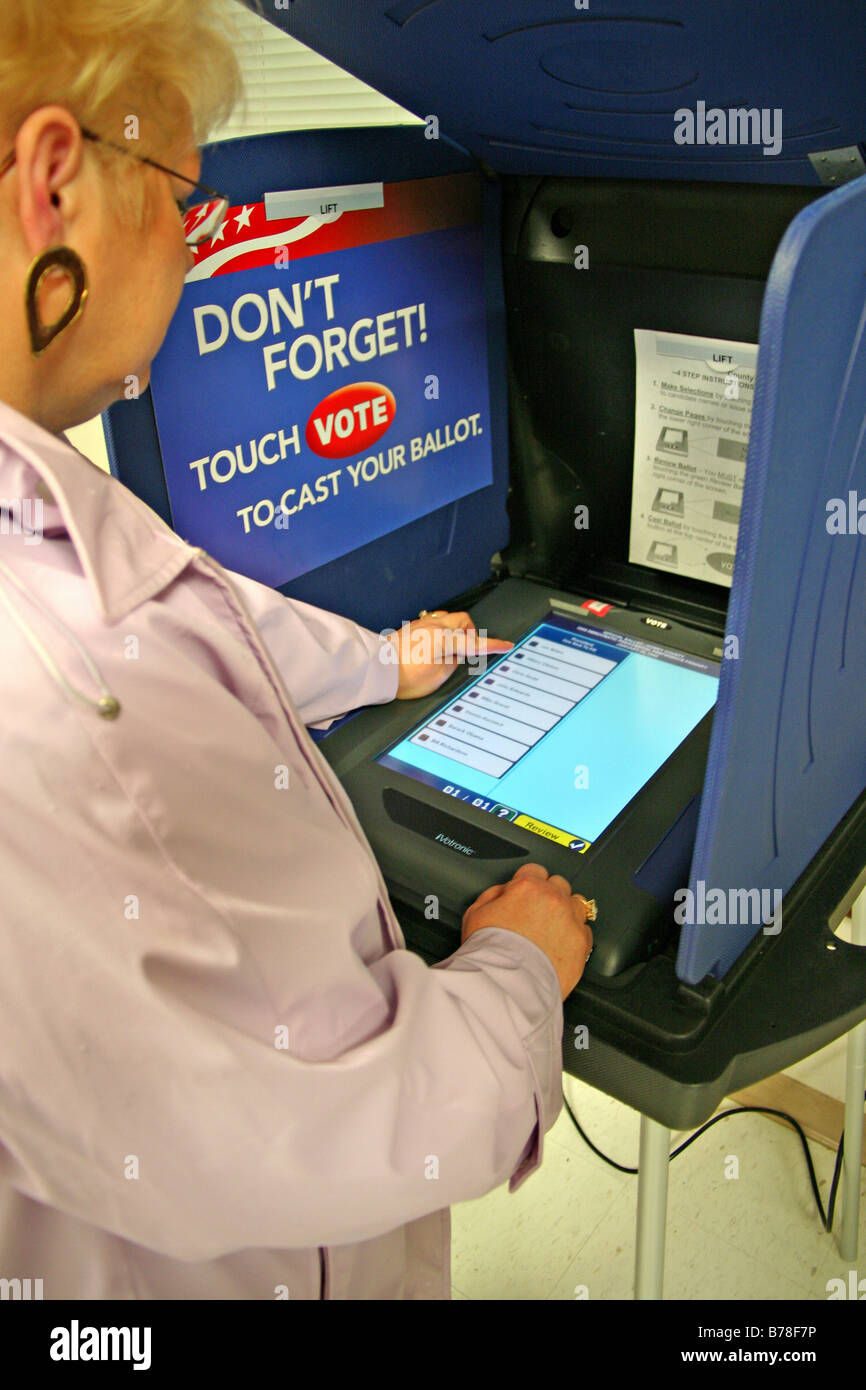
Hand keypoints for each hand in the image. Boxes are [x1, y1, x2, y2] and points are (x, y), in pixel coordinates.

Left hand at [386, 610, 513, 699]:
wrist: (376, 671)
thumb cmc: (403, 677)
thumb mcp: (437, 677)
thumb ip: (453, 663)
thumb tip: (457, 655)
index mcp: (444, 639)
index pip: (474, 643)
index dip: (492, 645)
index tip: (506, 645)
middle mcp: (433, 627)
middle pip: (462, 620)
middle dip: (471, 632)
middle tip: (469, 649)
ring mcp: (420, 626)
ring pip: (447, 618)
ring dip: (455, 630)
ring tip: (452, 648)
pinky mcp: (410, 629)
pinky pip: (433, 624)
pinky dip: (441, 632)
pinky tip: (435, 645)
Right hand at [461, 863, 593, 998]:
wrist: (507, 983)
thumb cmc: (490, 953)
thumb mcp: (475, 913)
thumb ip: (493, 895)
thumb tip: (504, 892)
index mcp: (527, 887)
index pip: (534, 870)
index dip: (527, 882)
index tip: (526, 892)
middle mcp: (553, 899)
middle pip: (559, 884)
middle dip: (549, 894)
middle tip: (538, 912)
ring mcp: (570, 921)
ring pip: (578, 903)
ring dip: (568, 911)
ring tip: (554, 927)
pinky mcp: (582, 944)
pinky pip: (586, 930)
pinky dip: (576, 935)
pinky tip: (562, 945)